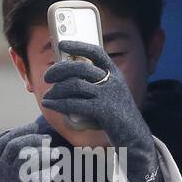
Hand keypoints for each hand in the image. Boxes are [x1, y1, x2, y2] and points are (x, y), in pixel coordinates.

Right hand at [0, 120, 50, 181]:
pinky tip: (56, 174)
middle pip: (14, 146)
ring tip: (55, 153)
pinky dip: (47, 175)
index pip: (3, 142)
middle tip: (47, 138)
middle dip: (32, 138)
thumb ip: (7, 169)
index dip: (19, 131)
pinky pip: (34, 181)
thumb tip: (27, 156)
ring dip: (42, 154)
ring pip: (23, 159)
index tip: (34, 127)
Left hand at [43, 40, 163, 181]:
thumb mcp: (112, 95)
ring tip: (47, 97)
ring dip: (56, 90)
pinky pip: (75, 103)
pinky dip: (58, 103)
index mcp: (115, 74)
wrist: (134, 136)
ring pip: (74, 85)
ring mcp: (108, 95)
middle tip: (47, 77)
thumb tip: (68, 80)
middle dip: (58, 70)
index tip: (62, 45)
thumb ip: (96, 85)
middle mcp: (112, 81)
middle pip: (79, 68)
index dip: (78, 46)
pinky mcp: (103, 111)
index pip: (96, 52)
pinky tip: (50, 104)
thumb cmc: (117, 117)